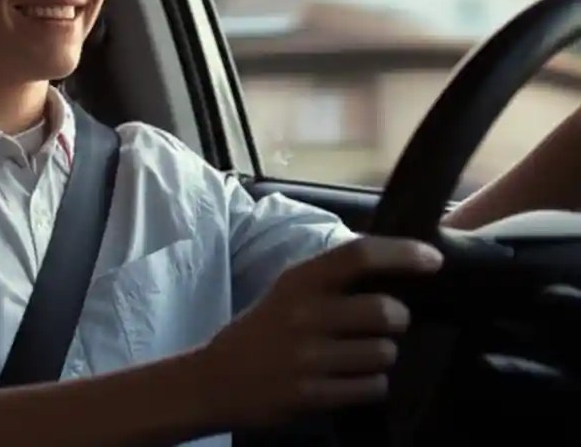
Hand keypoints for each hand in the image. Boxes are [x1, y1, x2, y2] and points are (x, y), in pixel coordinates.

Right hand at [199, 236, 442, 428]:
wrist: (216, 380)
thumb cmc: (261, 331)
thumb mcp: (288, 293)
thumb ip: (331, 280)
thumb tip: (392, 264)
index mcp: (298, 281)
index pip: (359, 255)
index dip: (403, 254)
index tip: (433, 260)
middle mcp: (304, 315)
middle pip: (385, 311)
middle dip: (398, 319)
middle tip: (387, 323)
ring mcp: (308, 357)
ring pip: (384, 353)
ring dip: (383, 355)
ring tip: (360, 355)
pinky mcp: (312, 394)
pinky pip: (373, 387)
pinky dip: (371, 384)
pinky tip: (349, 379)